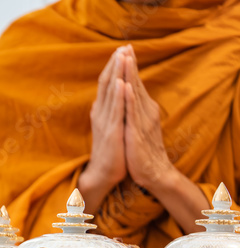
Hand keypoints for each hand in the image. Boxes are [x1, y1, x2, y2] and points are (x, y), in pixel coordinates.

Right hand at [80, 47, 127, 197]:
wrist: (103, 173)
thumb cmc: (110, 151)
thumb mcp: (109, 127)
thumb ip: (109, 112)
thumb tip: (109, 99)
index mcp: (101, 111)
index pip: (106, 84)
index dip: (113, 67)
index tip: (120, 51)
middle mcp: (100, 113)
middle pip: (107, 83)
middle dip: (115, 64)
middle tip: (122, 47)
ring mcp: (105, 122)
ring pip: (110, 93)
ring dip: (117, 74)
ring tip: (122, 57)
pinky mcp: (112, 131)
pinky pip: (116, 110)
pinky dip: (119, 95)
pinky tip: (122, 82)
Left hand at [123, 46, 173, 190]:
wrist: (151, 172)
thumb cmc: (141, 150)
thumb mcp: (136, 126)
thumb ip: (132, 112)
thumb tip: (126, 100)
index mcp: (142, 110)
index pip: (134, 84)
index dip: (129, 68)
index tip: (124, 50)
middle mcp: (144, 112)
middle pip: (135, 84)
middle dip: (129, 65)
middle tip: (125, 46)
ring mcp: (140, 121)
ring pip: (134, 94)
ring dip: (129, 75)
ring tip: (125, 58)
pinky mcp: (136, 132)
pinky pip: (131, 113)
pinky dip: (128, 98)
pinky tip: (125, 86)